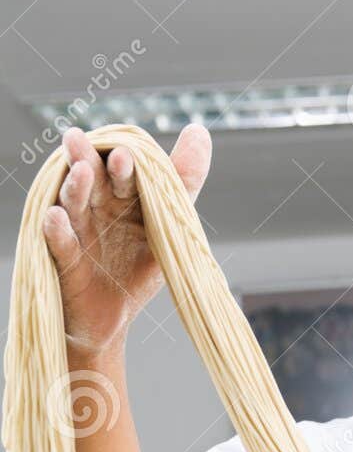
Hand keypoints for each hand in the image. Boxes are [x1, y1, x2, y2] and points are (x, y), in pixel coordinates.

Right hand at [44, 123, 211, 358]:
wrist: (113, 321)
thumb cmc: (138, 267)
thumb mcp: (169, 226)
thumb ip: (183, 180)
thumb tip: (198, 130)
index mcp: (120, 196)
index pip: (120, 169)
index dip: (123, 161)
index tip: (127, 154)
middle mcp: (95, 207)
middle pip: (91, 178)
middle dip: (89, 160)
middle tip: (84, 143)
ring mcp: (76, 231)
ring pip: (72, 204)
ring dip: (74, 188)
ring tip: (79, 172)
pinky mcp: (63, 261)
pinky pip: (58, 243)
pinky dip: (57, 231)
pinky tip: (56, 218)